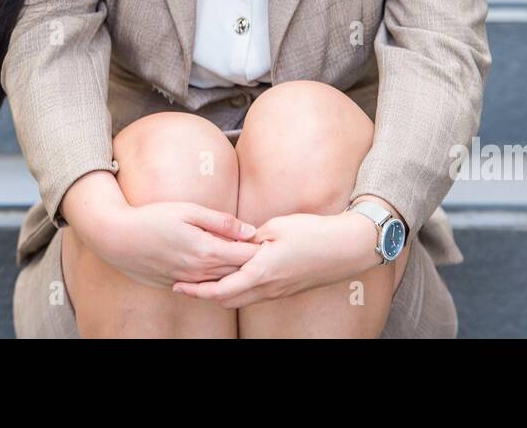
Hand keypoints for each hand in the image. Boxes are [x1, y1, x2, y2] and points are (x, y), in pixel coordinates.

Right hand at [89, 201, 260, 288]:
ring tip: (246, 260)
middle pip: (236, 273)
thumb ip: (221, 221)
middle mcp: (199, 272)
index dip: (261, 250)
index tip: (271, 241)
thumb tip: (250, 230)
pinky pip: (202, 285)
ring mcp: (186, 281)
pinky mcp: (174, 284)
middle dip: (252, 264)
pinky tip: (217, 267)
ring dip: (235, 273)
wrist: (116, 238)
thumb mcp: (188, 210)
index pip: (246, 257)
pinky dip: (214, 278)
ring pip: (221, 282)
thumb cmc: (152, 217)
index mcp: (206, 251)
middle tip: (266, 252)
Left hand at [170, 210, 382, 309]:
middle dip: (205, 294)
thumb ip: (251, 238)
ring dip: (222, 292)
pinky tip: (234, 276)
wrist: (346, 249)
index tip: (180, 285)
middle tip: (186, 284)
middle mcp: (268, 288)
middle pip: (228, 300)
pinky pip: (256, 294)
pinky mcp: (286, 289)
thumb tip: (232, 241)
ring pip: (242, 299)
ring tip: (205, 280)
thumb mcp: (277, 226)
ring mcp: (278, 291)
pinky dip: (239, 289)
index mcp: (262, 271)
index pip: (221, 290)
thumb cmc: (314, 233)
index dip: (198, 290)